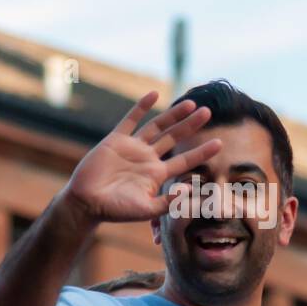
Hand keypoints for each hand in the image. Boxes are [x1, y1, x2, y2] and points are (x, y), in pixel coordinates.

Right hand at [61, 91, 221, 223]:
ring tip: (191, 104)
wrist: (86, 203)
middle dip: (192, 125)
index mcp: (157, 175)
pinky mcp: (116, 140)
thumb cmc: (115, 210)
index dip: (202, 152)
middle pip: (175, 138)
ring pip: (158, 126)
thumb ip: (167, 202)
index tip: (220, 143)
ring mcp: (133, 147)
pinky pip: (131, 120)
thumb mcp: (145, 210)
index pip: (185, 160)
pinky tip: (154, 94)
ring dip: (174, 115)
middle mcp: (148, 158)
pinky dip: (142, 107)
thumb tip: (188, 188)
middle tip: (209, 112)